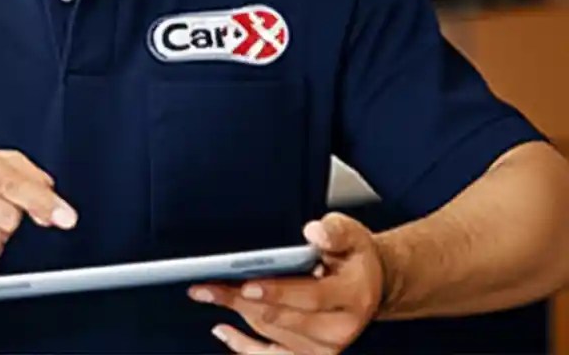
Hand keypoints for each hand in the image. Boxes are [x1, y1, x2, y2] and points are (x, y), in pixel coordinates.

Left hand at [189, 213, 385, 353]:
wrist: (369, 284)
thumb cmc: (353, 258)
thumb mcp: (350, 234)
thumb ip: (333, 232)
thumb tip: (313, 233)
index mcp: (353, 297)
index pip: (311, 298)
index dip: (277, 292)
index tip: (245, 285)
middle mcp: (340, 328)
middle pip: (282, 317)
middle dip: (241, 300)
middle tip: (207, 285)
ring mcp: (324, 347)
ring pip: (270, 331)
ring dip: (237, 312)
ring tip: (207, 292)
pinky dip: (243, 345)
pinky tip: (222, 329)